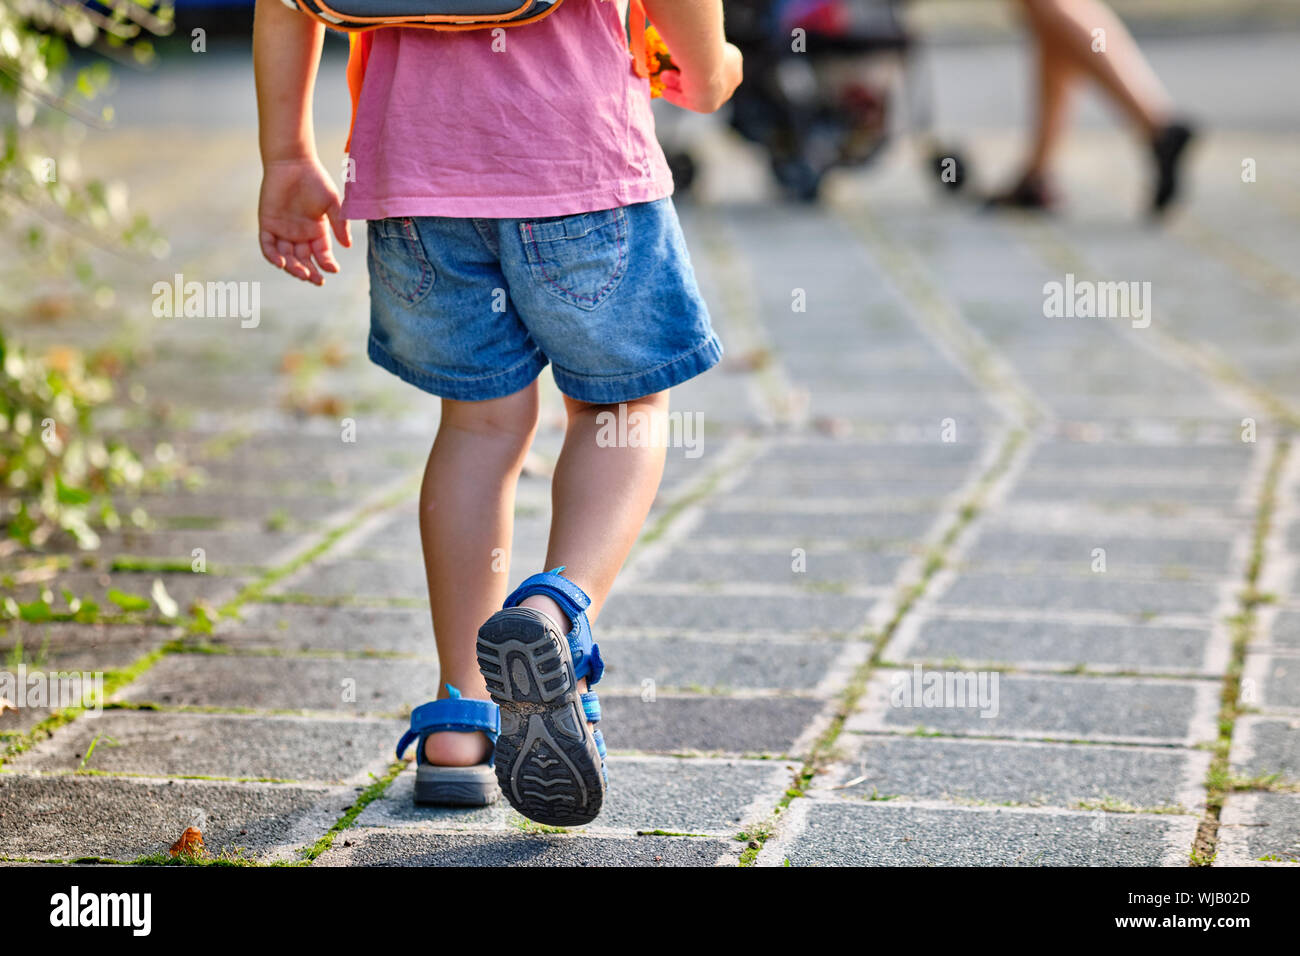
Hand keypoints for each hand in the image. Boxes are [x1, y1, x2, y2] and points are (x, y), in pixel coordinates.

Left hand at [258, 156, 350, 284]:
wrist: (292, 162)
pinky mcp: (267, 224)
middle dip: (310, 272)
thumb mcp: (332, 204)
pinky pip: (268, 246)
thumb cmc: (315, 180)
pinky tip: (281, 263)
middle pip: (303, 261)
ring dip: (293, 268)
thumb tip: (347, 246)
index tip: (333, 269)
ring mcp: (282, 231)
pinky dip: (273, 256)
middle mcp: (299, 234)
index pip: (321, 254)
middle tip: (316, 280)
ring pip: (286, 257)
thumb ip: (339, 224)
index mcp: (316, 231)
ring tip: (302, 273)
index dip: (327, 264)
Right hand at [659, 42, 742, 113]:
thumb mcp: (703, 37)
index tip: (683, 58)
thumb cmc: (705, 47)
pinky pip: (691, 102)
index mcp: (733, 64)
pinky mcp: (709, 106)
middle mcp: (729, 81)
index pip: (714, 65)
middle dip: (685, 71)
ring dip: (678, 83)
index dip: (696, 62)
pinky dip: (677, 97)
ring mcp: (720, 95)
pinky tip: (665, 92)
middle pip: (702, 77)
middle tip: (671, 64)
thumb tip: (685, 40)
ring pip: (695, 88)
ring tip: (663, 76)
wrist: (707, 64)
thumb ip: (698, 44)